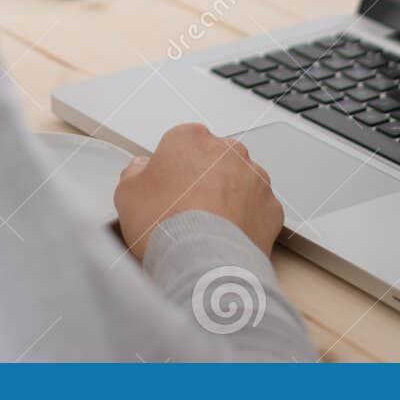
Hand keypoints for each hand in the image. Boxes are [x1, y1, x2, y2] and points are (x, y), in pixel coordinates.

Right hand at [114, 123, 284, 260]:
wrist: (202, 261)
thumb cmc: (165, 224)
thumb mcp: (127, 195)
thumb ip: (134, 173)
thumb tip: (140, 169)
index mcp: (190, 138)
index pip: (180, 144)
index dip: (171, 169)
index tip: (165, 190)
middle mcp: (227, 150)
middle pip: (213, 160)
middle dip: (203, 180)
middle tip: (186, 211)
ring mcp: (255, 178)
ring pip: (239, 183)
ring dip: (227, 199)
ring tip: (207, 229)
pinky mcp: (272, 206)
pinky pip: (258, 210)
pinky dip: (246, 222)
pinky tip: (227, 239)